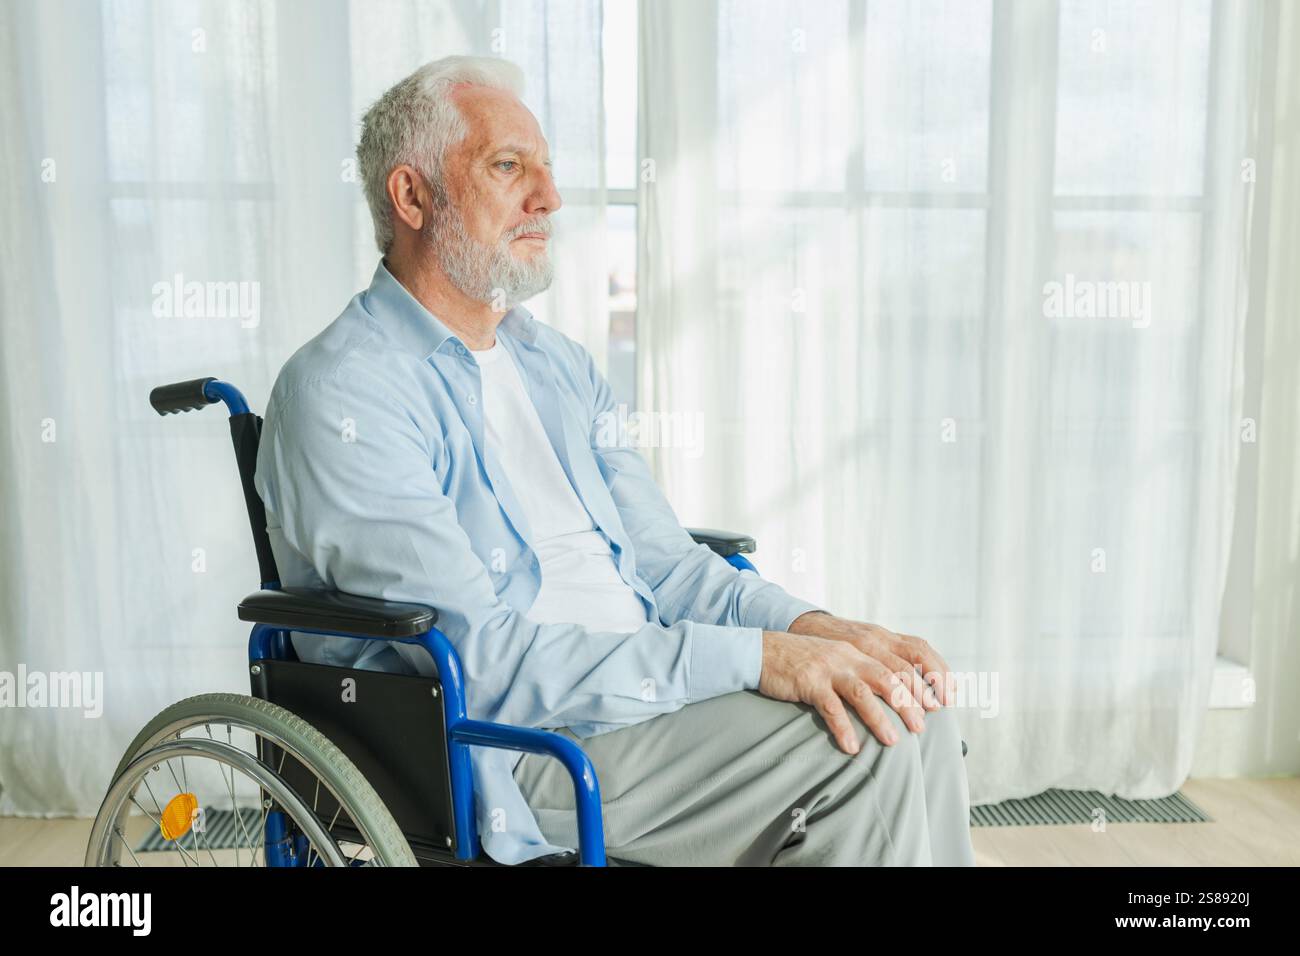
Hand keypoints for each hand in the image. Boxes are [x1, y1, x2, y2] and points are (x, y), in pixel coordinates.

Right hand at [757, 630, 929, 754]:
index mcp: (858, 650)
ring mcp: (828, 668)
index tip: (937, 705)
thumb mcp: (835, 659)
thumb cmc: (802, 661)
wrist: (763, 651)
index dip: (920, 684)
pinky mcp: (808, 682)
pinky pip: (830, 707)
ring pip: (861, 692)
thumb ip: (859, 670)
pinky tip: (850, 747)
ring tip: (892, 741)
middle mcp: (847, 656)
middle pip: (887, 677)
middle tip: (921, 727)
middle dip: (907, 702)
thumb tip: (890, 694)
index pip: (898, 664)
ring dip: (879, 718)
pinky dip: (842, 728)